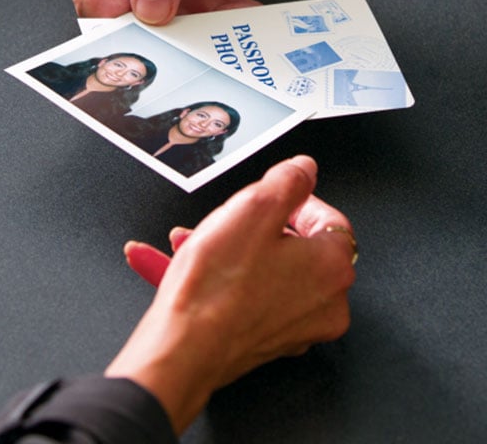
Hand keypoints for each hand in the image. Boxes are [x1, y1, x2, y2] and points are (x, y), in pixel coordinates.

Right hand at [57, 0, 281, 24]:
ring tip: (229, 37)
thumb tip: (148, 8)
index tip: (150, 39)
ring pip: (172, 8)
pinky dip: (225, 9)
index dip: (118, 19)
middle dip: (163, 29)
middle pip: (130, 5)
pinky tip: (244, 17)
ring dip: (201, 25)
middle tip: (195, 48)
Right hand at [106, 156, 356, 432]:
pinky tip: (185, 267)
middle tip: (224, 220)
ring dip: (228, 251)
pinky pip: (249, 296)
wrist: (184, 347)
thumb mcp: (253, 207)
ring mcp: (297, 326)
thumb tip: (304, 168)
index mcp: (332, 267)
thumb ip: (287, 180)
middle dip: (251, 227)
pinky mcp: (268, 340)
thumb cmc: (217, 286)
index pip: (329, 218)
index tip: (268, 196)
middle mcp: (325, 302)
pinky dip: (223, 279)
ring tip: (190, 242)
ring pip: (266, 271)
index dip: (294, 200)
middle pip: (295, 246)